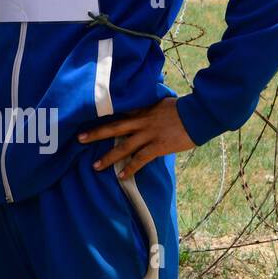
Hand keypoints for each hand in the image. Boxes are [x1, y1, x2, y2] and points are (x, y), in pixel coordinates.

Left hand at [77, 97, 195, 179]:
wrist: (198, 114)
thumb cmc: (182, 108)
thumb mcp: (161, 102)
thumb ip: (149, 106)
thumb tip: (144, 107)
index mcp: (141, 110)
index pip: (118, 113)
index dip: (102, 117)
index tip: (85, 120)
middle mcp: (141, 122)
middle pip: (114, 128)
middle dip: (96, 134)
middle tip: (79, 138)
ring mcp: (148, 134)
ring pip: (123, 146)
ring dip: (108, 157)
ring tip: (95, 166)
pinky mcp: (158, 146)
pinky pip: (140, 159)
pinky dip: (130, 168)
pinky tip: (121, 176)